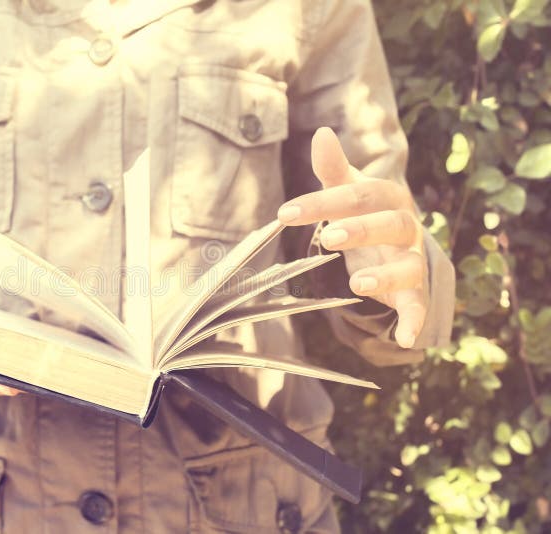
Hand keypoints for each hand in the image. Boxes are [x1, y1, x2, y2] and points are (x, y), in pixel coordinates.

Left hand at [277, 127, 426, 348]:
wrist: (396, 245)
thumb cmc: (365, 213)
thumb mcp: (349, 191)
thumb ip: (334, 169)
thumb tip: (322, 133)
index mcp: (388, 198)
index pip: (358, 194)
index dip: (322, 203)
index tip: (284, 213)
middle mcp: (406, 228)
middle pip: (392, 225)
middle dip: (361, 230)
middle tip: (328, 237)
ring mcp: (412, 261)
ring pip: (409, 266)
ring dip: (386, 276)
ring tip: (356, 284)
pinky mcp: (414, 292)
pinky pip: (418, 307)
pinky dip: (414, 321)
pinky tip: (403, 338)